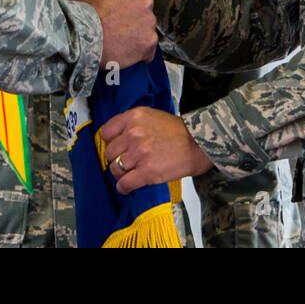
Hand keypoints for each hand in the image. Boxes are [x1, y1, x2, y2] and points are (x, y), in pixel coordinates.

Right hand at [69, 0, 156, 68]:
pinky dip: (139, 53)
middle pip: (145, 11)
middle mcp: (146, 2)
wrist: (83, 35)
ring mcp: (149, 23)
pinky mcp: (149, 43)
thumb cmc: (83, 11)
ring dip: (136, 36)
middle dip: (135, 18)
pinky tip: (125, 54)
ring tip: (119, 42)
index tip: (122, 10)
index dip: (130, 2)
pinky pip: (148, 50)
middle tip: (119, 26)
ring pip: (146, 31)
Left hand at [99, 107, 213, 193]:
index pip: (106, 133)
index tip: (117, 148)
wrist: (198, 144)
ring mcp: (139, 153)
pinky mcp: (146, 172)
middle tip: (126, 162)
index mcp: (134, 117)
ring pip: (115, 169)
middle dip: (116, 159)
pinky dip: (124, 187)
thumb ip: (132, 124)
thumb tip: (116, 139)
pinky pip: (124, 183)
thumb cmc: (178, 132)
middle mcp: (134, 133)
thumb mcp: (152, 116)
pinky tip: (128, 187)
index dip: (110, 142)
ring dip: (120, 174)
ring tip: (130, 174)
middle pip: (109, 152)